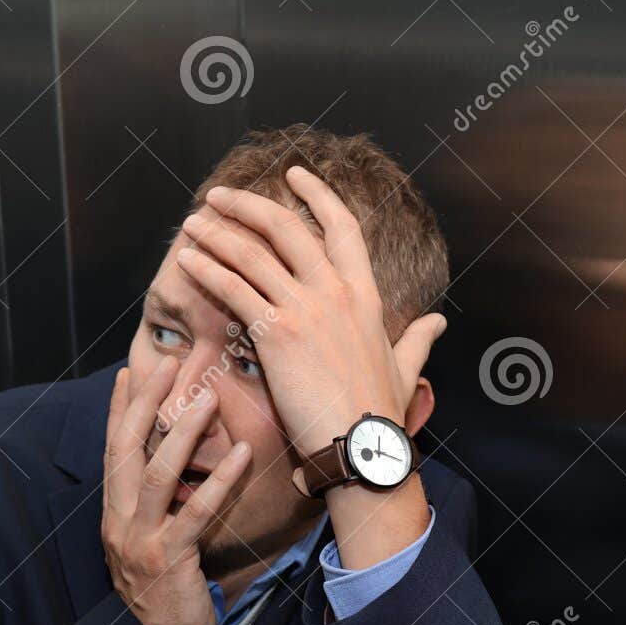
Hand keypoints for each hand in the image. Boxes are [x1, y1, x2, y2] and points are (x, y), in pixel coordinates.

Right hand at [101, 360, 251, 624]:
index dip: (119, 410)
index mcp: (114, 516)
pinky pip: (195, 513)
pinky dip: (219, 481)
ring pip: (157, 474)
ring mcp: (139, 542)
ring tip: (206, 397)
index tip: (130, 373)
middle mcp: (119, 523)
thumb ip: (159, 508)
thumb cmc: (168, 596)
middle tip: (165, 365)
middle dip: (143, 405)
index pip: (113, 451)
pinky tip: (241, 454)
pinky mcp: (169, 561)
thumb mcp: (153, 546)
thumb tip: (176, 466)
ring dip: (182, 431)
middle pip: (125, 451)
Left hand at [174, 166, 446, 456]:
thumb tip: (438, 321)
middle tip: (219, 196)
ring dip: (217, 233)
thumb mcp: (406, 368)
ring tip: (193, 223)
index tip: (294, 175)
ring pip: (252, 253)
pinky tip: (187, 260)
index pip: (343, 227)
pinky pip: (234, 289)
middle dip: (247, 204)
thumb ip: (419, 338)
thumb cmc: (381, 415)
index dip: (317, 195)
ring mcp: (306, 310)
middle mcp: (336, 293)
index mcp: (366, 296)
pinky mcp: (277, 334)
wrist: (363, 449)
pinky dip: (207, 270)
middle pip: (287, 227)